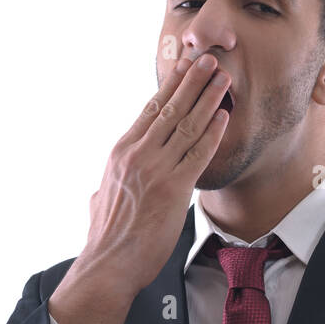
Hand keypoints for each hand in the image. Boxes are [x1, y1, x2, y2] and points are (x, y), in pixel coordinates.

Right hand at [75, 53, 231, 295]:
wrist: (109, 263)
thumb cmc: (107, 238)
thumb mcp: (99, 200)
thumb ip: (105, 187)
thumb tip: (99, 192)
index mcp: (121, 152)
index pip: (149, 109)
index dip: (170, 86)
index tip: (184, 68)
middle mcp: (138, 154)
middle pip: (170, 109)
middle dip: (193, 81)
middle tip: (210, 60)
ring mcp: (156, 169)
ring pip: (187, 125)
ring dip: (208, 98)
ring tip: (223, 78)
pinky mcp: (174, 188)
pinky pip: (199, 153)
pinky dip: (213, 132)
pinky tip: (225, 116)